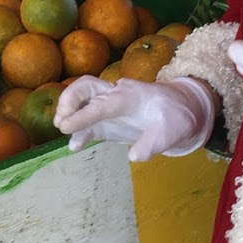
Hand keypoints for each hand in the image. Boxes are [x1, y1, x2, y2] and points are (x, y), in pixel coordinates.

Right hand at [53, 75, 216, 162]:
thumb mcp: (174, 130)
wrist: (182, 111)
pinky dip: (79, 131)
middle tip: (60, 120)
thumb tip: (134, 156)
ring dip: (68, 110)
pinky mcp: (107, 120)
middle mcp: (115, 96)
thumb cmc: (177, 117)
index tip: (67, 126)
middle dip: (69, 99)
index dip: (83, 113)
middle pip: (86, 87)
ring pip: (82, 98)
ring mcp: (109, 107)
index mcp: (130, 96)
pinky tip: (75, 146)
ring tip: (61, 127)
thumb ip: (154, 142)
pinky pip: (89, 122)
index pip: (102, 103)